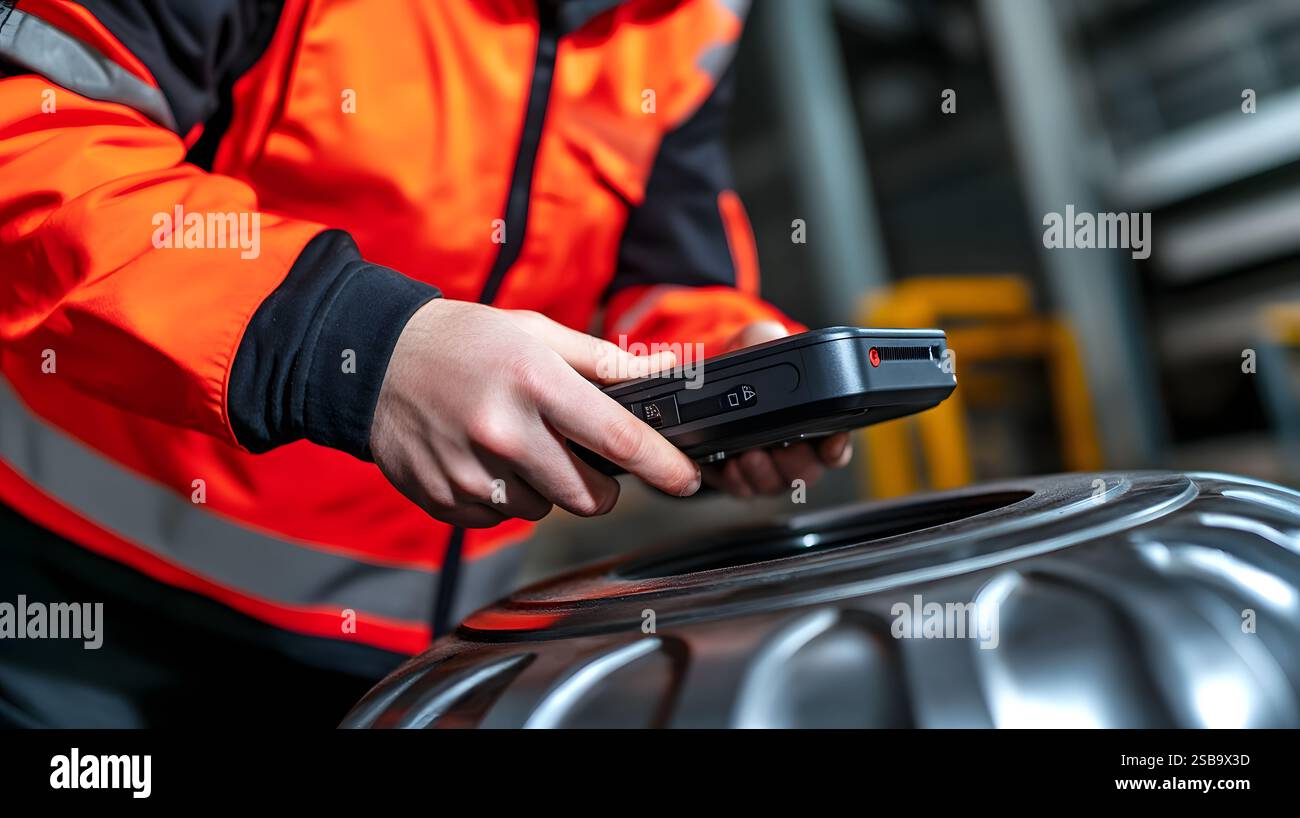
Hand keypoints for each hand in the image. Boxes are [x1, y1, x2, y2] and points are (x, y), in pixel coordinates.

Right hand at [369, 299, 700, 526]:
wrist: (375, 362)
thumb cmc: (465, 342)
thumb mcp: (536, 333)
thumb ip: (605, 362)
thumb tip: (666, 371)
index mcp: (535, 383)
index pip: (619, 440)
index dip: (664, 467)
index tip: (688, 480)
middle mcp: (504, 433)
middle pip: (589, 496)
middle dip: (599, 484)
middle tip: (579, 453)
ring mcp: (472, 473)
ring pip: (544, 508)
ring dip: (545, 486)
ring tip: (516, 444)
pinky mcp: (447, 500)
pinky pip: (501, 517)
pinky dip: (504, 496)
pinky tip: (483, 458)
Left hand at [702, 321, 853, 497]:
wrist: (703, 381)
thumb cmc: (742, 362)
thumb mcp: (753, 339)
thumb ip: (765, 336)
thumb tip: (771, 340)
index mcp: (810, 418)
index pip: (836, 444)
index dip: (837, 448)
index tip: (830, 444)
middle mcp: (794, 448)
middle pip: (807, 471)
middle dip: (793, 461)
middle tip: (776, 446)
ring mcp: (767, 467)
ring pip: (775, 484)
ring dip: (763, 472)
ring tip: (747, 455)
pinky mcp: (738, 477)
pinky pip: (743, 490)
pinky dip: (737, 480)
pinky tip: (729, 465)